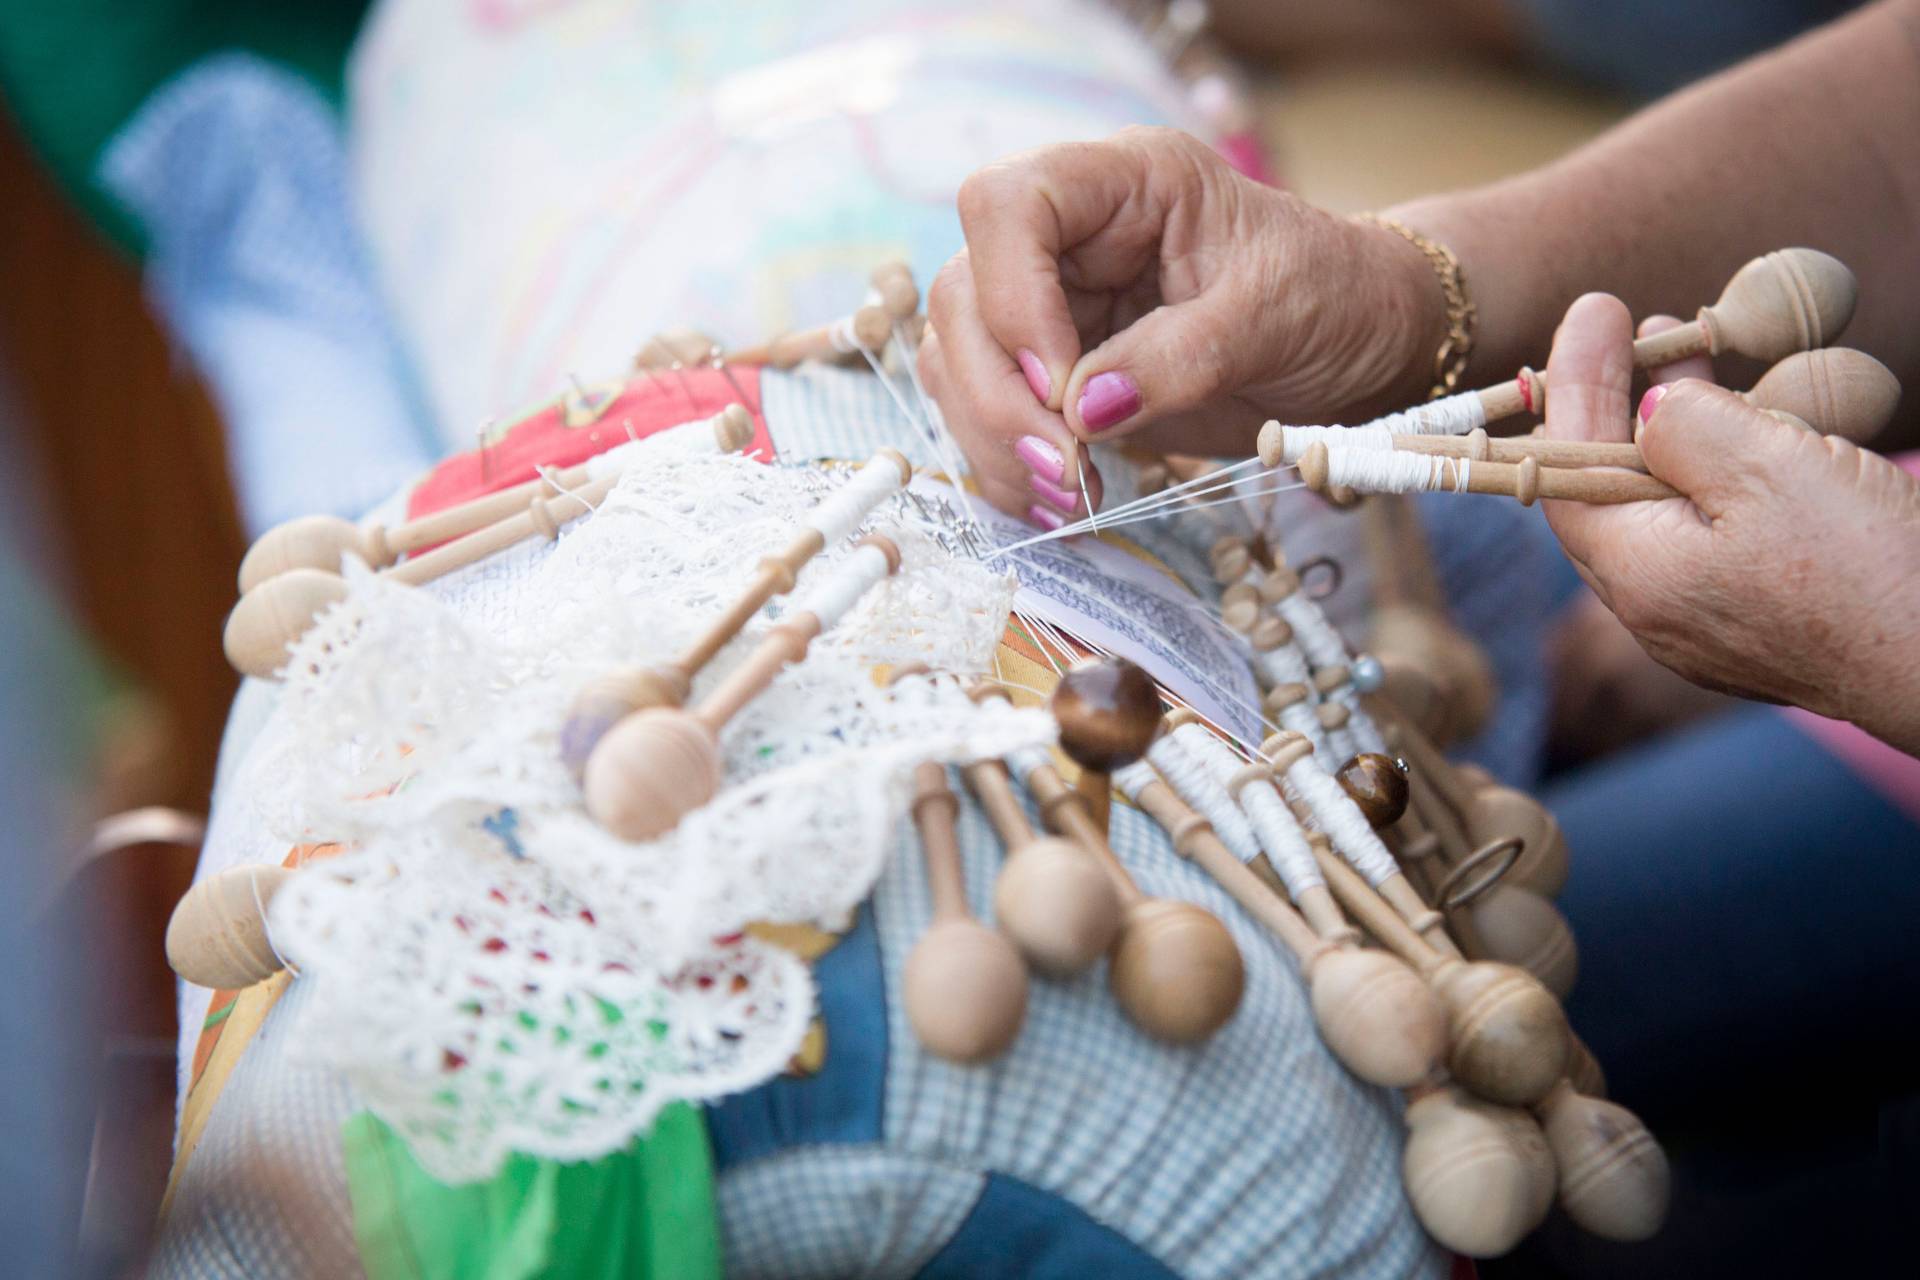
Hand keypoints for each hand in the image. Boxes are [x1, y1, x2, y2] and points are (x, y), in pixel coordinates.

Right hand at [919, 127, 1442, 523]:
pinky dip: (1009, 464)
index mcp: (1125, 183)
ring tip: (1072, 494)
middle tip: (1066, 470)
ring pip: (956, 362)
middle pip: (964, 297)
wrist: (1359, 347)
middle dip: (999, 395)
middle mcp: (1070, 238)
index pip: (1009, 204)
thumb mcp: (1274, 317)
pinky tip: (1061, 500)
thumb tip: (1082, 411)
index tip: (1061, 382)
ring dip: (996, 439)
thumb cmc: (1334, 299)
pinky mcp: (1051, 373)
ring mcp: (1052, 305)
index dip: (1012, 296)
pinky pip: (986, 412)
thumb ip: (1179, 358)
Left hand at [1540, 293, 1919, 754]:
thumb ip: (1688, 430)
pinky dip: (1717, 469)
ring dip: (1671, 428)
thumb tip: (1653, 411)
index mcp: (1639, 575)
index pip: (1563, 470)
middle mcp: (1657, 607)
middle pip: (1608, 487)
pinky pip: (1715, 530)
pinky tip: (1747, 427)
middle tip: (1635, 326)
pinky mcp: (1762, 616)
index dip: (1574, 384)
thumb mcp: (1769, 471)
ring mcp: (1708, 619)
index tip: (1597, 310)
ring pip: (1666, 506)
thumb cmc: (1865, 570)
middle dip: (1615, 401)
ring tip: (1690, 354)